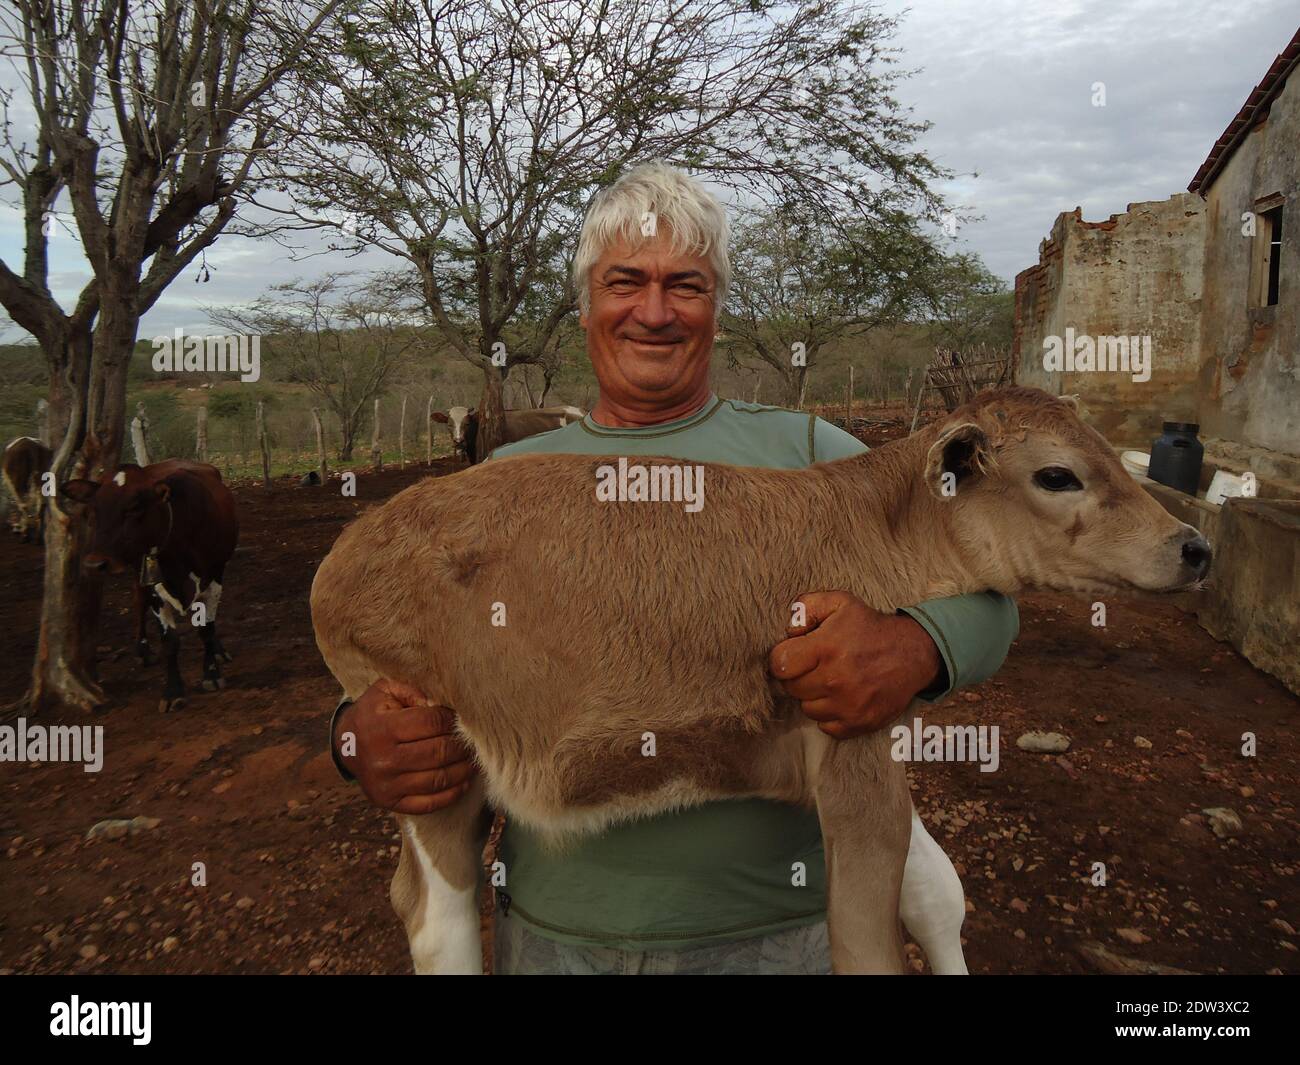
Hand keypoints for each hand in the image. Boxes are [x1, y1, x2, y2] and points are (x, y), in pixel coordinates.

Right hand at [334, 679, 476, 813]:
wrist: (346, 744)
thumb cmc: (374, 713)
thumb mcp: (386, 690)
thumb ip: (414, 690)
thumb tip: (441, 703)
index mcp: (383, 729)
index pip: (432, 723)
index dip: (453, 720)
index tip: (463, 718)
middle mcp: (384, 760)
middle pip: (438, 752)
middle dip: (462, 745)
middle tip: (475, 739)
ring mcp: (386, 785)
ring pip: (438, 779)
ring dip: (463, 769)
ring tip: (473, 758)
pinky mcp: (390, 803)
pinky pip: (429, 803)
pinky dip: (452, 793)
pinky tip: (464, 781)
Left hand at [769, 591, 942, 739]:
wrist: (913, 654)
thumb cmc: (870, 627)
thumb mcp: (839, 602)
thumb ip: (806, 607)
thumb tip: (788, 630)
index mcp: (826, 648)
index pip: (779, 665)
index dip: (782, 659)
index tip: (795, 655)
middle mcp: (835, 679)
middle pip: (791, 688)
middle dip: (798, 676)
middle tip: (815, 666)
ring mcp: (848, 705)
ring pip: (807, 709)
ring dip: (813, 696)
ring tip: (830, 680)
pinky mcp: (859, 722)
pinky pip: (825, 727)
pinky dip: (829, 714)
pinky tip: (841, 697)